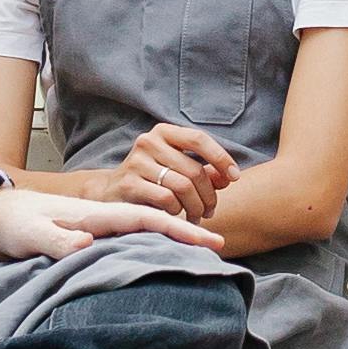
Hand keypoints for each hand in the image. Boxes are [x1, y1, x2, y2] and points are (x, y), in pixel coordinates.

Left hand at [0, 178, 233, 264]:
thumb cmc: (11, 224)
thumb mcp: (30, 234)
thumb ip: (58, 241)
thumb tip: (89, 244)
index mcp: (95, 215)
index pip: (146, 219)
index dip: (179, 230)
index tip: (209, 240)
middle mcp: (101, 217)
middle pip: (153, 222)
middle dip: (187, 232)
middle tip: (220, 248)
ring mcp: (97, 225)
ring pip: (143, 229)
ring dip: (172, 237)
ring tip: (201, 251)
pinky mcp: (89, 235)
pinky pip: (128, 238)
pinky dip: (150, 242)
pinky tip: (159, 255)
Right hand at [97, 121, 235, 222]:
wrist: (111, 193)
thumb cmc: (153, 180)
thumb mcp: (177, 169)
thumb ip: (204, 171)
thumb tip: (229, 177)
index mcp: (163, 132)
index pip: (199, 139)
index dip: (221, 158)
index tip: (235, 177)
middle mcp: (148, 142)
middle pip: (194, 170)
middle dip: (208, 194)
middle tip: (210, 210)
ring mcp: (136, 162)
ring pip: (183, 186)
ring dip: (195, 207)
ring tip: (196, 216)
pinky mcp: (129, 184)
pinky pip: (167, 199)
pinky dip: (177, 211)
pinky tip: (176, 216)